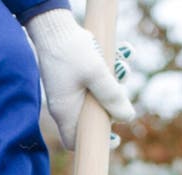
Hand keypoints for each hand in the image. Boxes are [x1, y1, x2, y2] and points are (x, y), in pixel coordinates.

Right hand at [26, 9, 134, 150]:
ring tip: (123, 63)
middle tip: (122, 87)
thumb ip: (112, 95)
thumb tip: (128, 117)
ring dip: (115, 82)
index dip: (95, 143)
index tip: (115, 138)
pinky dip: (109, 70)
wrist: (54, 25)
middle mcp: (66, 105)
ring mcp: (69, 92)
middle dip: (113, 104)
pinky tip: (121, 52)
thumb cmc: (71, 51)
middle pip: (93, 118)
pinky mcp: (74, 77)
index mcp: (65, 112)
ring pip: (97, 97)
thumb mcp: (96, 73)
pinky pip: (96, 81)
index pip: (75, 141)